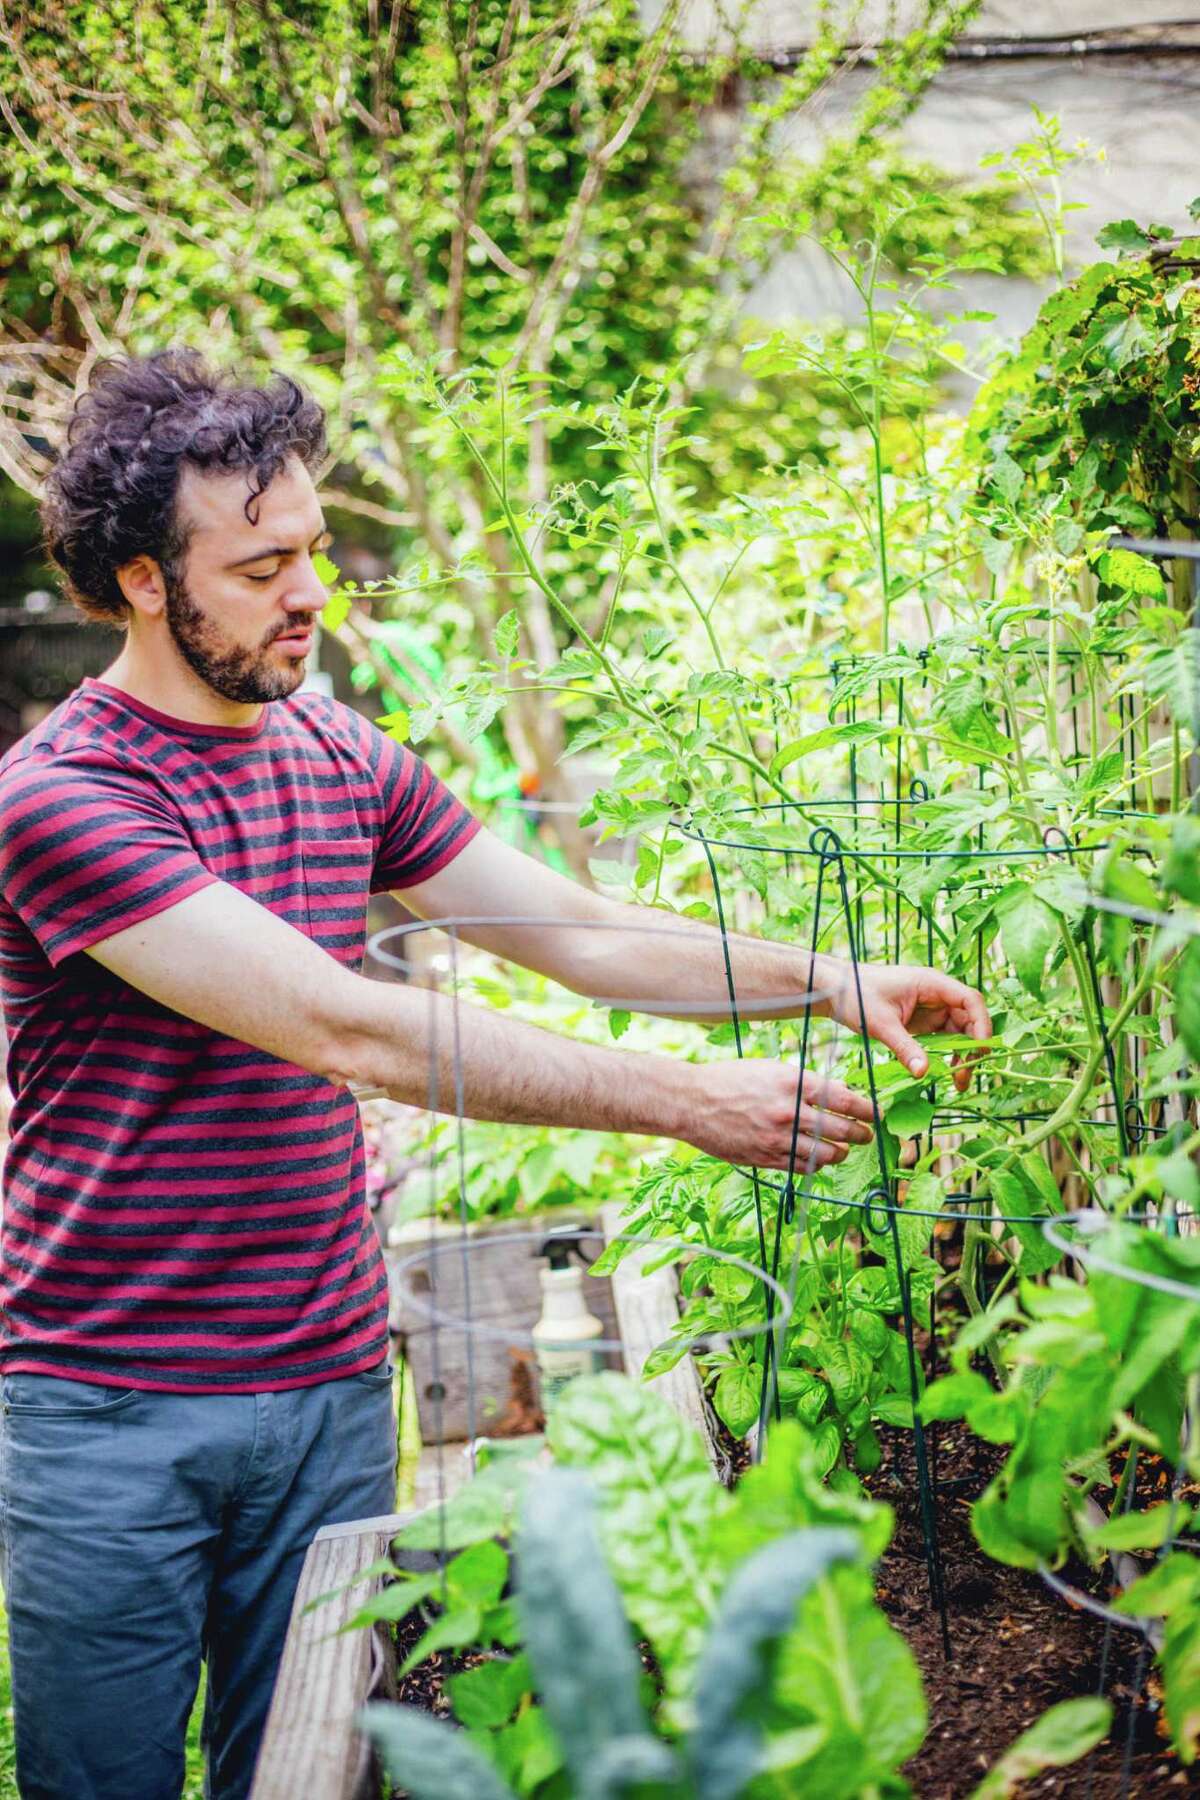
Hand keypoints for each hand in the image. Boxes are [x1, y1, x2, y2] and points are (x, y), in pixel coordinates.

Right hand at [685, 1061, 875, 1171]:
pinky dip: (816, 1164)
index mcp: (792, 1083)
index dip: (866, 1109)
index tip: (875, 1113)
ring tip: (844, 1150)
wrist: (692, 1102)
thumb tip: (840, 1091)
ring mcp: (777, 1139)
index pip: (843, 1100)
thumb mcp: (771, 1069)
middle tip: (867, 1135)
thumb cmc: (732, 1079)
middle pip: (840, 1130)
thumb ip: (806, 1082)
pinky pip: (802, 1168)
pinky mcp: (765, 1158)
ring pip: (825, 1155)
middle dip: (861, 1135)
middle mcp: (788, 1112)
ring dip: (840, 1153)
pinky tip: (820, 1158)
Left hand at [824, 961, 992, 1092]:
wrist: (834, 990)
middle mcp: (936, 994)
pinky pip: (942, 1037)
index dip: (982, 1025)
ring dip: (961, 1054)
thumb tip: (924, 1073)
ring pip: (958, 1031)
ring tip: (957, 1082)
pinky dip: (946, 1054)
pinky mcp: (921, 1020)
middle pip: (969, 1019)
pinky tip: (943, 1072)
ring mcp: (930, 1007)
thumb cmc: (856, 995)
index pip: (971, 1000)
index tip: (980, 1052)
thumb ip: (904, 1047)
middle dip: (973, 1047)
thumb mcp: (881, 1023)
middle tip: (965, 1077)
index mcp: (932, 983)